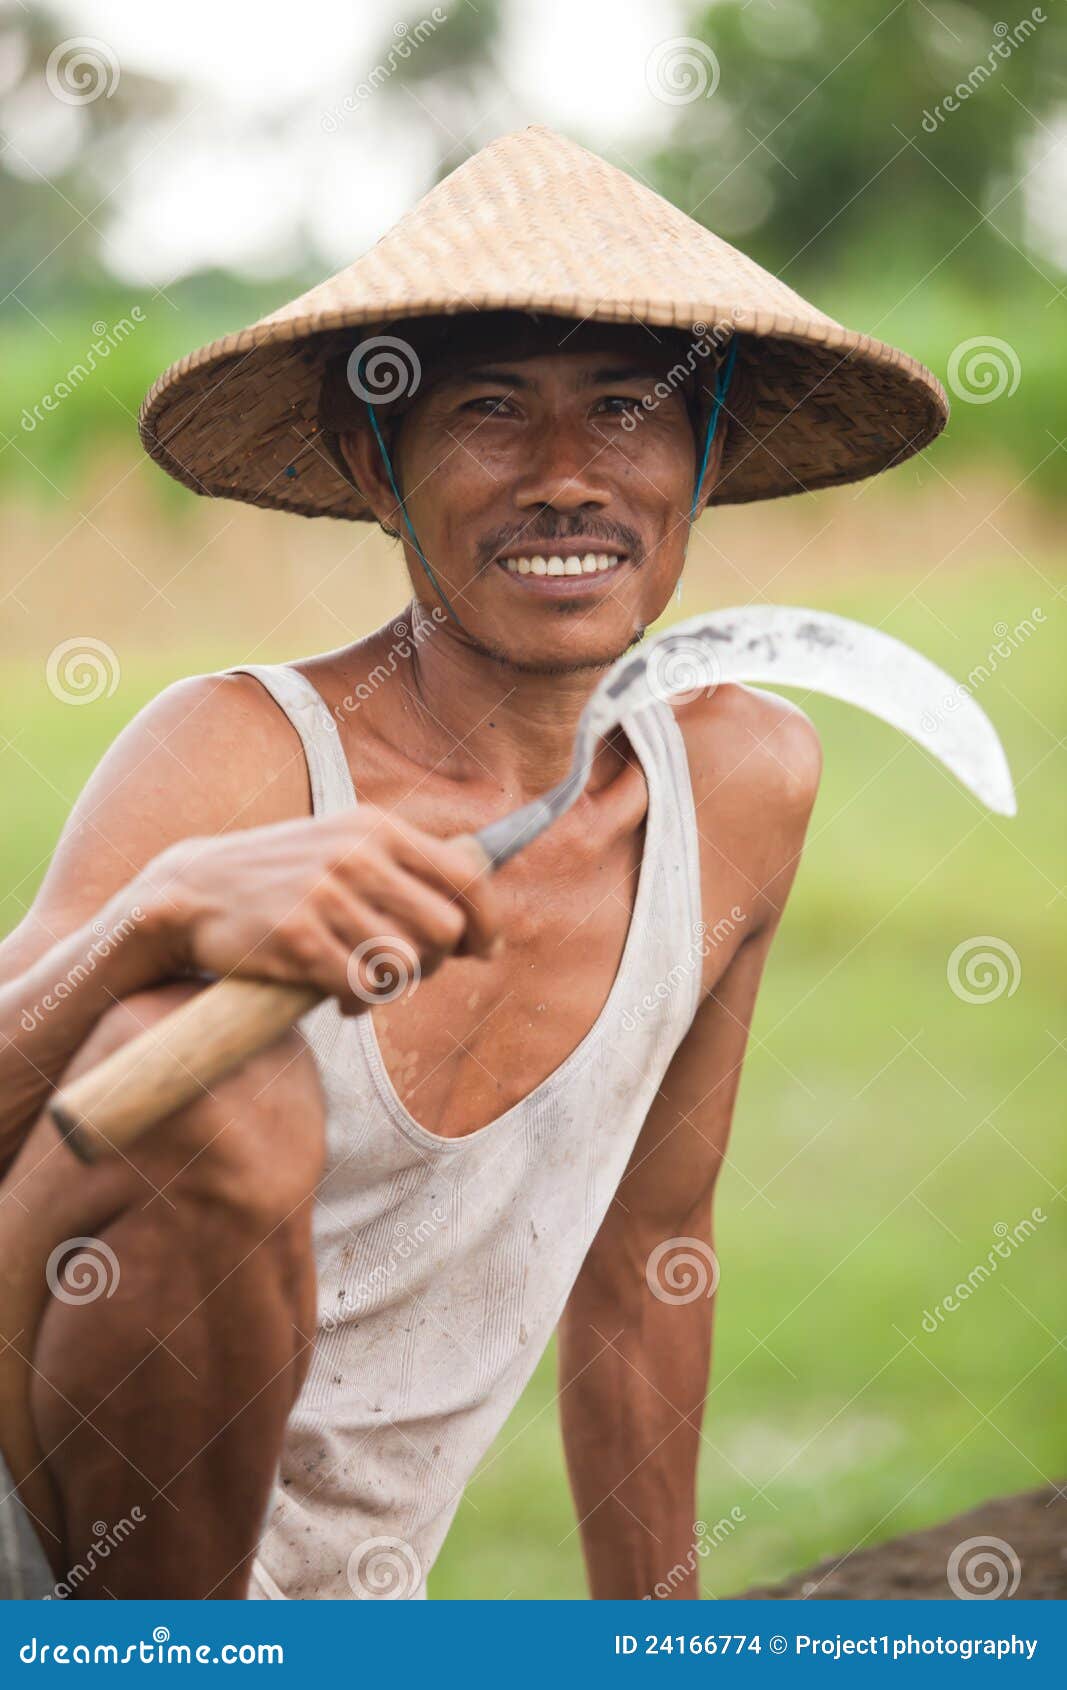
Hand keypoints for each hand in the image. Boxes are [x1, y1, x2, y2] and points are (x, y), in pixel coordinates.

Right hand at [135, 808, 499, 1013]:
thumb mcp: (344, 847)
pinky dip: (359, 1004)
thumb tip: (479, 926)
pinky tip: (340, 998)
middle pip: (445, 929)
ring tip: (365, 984)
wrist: (191, 892)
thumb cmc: (283, 878)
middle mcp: (355, 856)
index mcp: (375, 828)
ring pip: (406, 966)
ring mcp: (325, 897)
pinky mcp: (297, 940)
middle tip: (407, 971)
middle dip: (436, 962)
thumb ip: (406, 871)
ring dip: (393, 987)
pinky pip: (362, 990)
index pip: (466, 877)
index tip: (484, 950)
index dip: (487, 922)